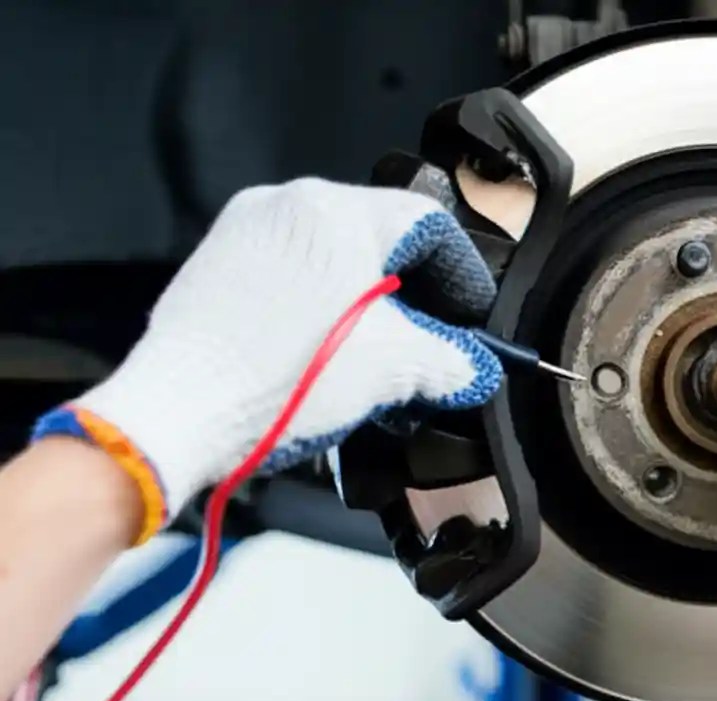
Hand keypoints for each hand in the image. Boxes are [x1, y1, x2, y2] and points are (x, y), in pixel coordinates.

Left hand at [32, 178, 502, 543]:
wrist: (178, 413)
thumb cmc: (282, 379)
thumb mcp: (391, 369)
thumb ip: (448, 360)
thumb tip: (472, 367)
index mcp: (337, 212)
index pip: (427, 224)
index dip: (462, 274)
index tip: (471, 317)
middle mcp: (287, 204)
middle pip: (377, 238)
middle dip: (414, 292)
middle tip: (431, 342)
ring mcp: (244, 231)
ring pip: (331, 257)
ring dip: (365, 302)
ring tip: (377, 358)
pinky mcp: (214, 266)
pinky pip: (288, 273)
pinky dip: (320, 307)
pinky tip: (323, 356)